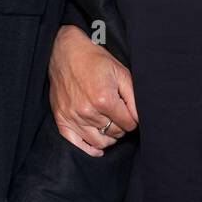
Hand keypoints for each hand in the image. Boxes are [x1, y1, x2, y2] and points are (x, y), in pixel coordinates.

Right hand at [48, 24, 137, 156]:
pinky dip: (89, 148)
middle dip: (121, 126)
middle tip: (120, 114)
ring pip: (99, 142)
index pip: (128, 124)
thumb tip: (140, 118)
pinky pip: (77, 144)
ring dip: (109, 137)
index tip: (129, 111)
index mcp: (104, 99)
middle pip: (115, 133)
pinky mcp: (61, 119)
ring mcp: (73, 117)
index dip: (133, 118)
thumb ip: (133, 97)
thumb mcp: (120, 72)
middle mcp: (87, 111)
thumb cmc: (94, 60)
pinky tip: (98, 147)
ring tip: (111, 126)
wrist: (65, 52)